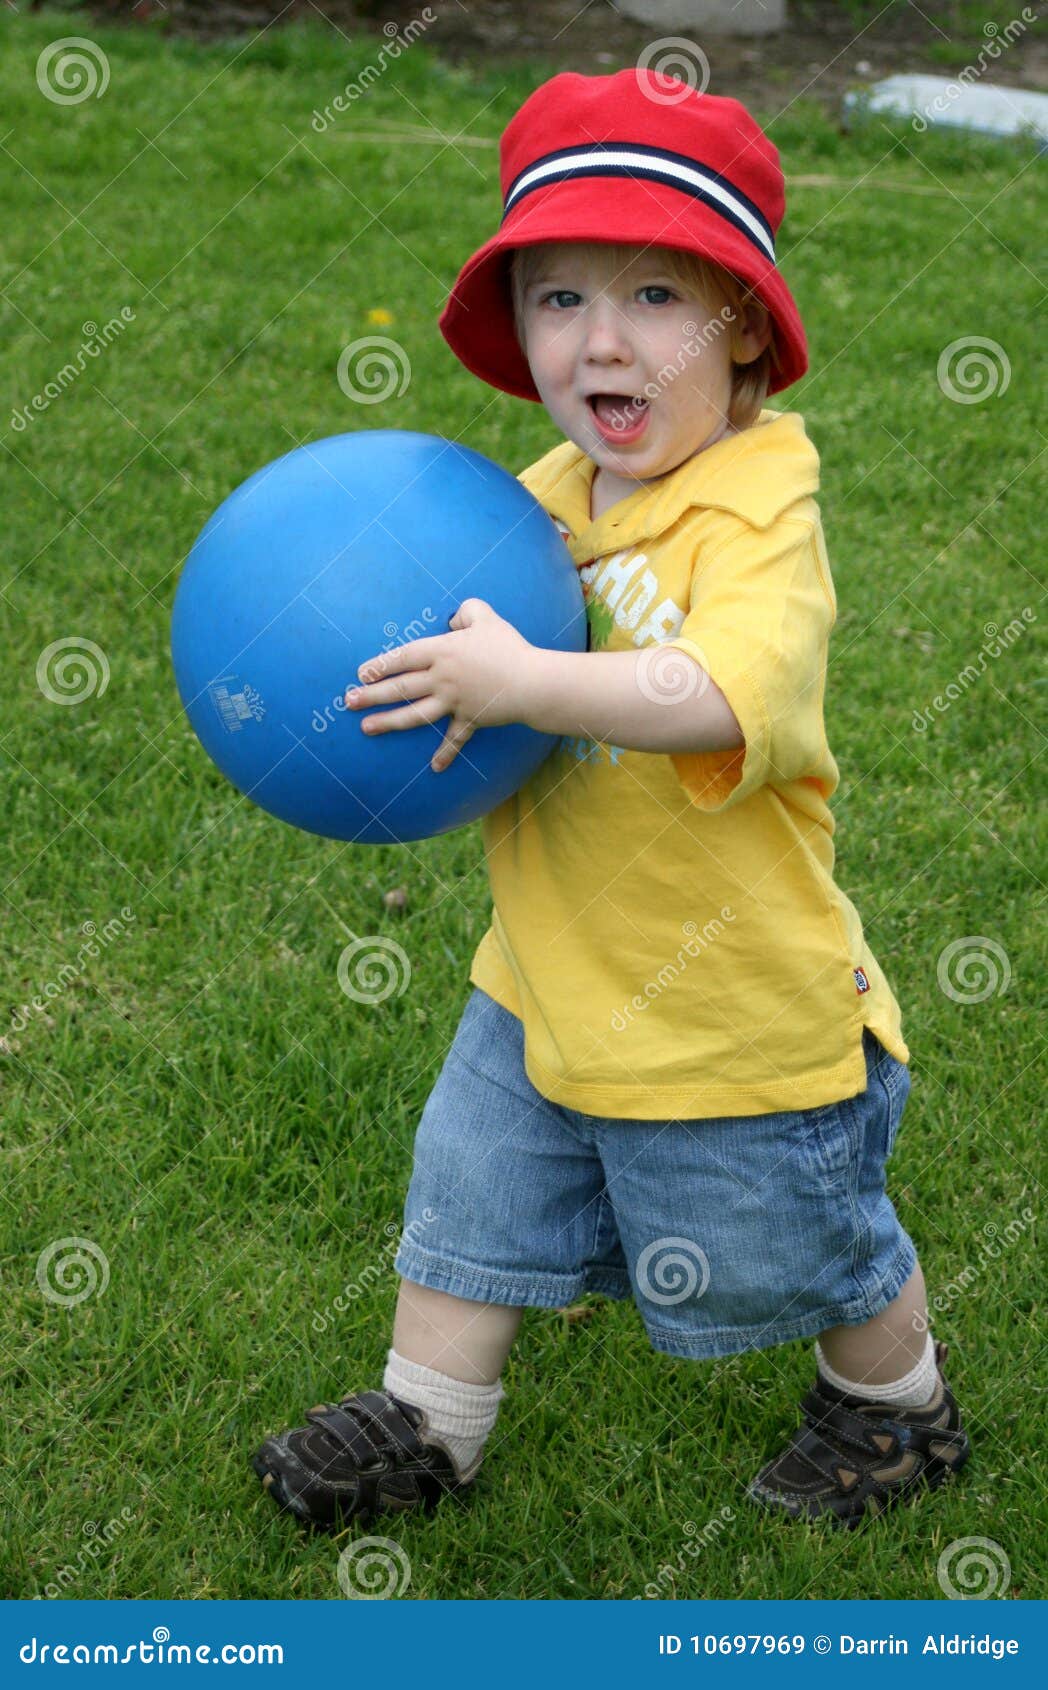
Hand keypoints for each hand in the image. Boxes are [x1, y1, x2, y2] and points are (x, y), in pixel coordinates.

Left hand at [344, 598, 538, 771]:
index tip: (361, 674)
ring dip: (389, 722)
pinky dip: (446, 754)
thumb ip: (466, 611)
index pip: (403, 657)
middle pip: (401, 687)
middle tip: (348, 702)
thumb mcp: (486, 617)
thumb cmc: (508, 647)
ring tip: (366, 728)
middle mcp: (442, 678)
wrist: (532, 681)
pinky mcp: (470, 719)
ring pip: (415, 714)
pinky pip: (456, 739)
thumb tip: (452, 620)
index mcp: (443, 651)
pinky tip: (435, 768)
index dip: (380, 665)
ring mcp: (454, 702)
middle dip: (372, 695)